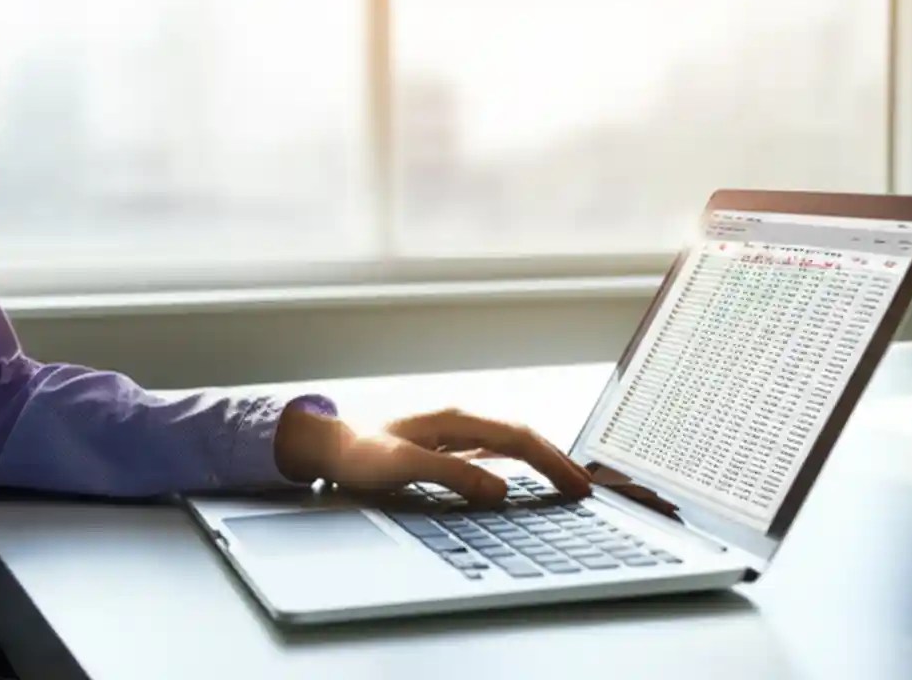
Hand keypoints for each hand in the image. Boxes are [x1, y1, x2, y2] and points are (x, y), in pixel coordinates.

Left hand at [273, 407, 591, 504]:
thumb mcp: (403, 467)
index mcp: (455, 420)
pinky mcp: (446, 445)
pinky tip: (526, 477)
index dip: (551, 462)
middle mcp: (460, 421)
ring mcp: (454, 432)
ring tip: (567, 482)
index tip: (576, 485)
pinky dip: (519, 464)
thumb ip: (453, 476)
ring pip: (511, 442)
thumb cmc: (357, 453)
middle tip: (585, 487)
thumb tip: (503, 491)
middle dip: (556, 460)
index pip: (519, 439)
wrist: (326, 445)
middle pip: (522, 436)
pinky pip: (494, 452)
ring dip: (541, 460)